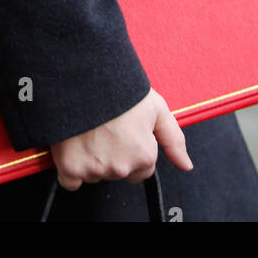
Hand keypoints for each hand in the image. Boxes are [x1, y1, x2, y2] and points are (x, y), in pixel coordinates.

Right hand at [50, 87, 191, 191]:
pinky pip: (71, 181)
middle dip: (114, 156)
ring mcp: (95, 169)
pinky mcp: (70, 167)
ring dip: (92, 160)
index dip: (134, 150)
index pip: (142, 169)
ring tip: (90, 130)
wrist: (84, 76)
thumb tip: (186, 165)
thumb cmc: (120, 87)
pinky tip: (74, 145)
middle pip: (118, 173)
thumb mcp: (155, 107)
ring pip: (95, 175)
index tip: (124, 132)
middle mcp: (121, 167)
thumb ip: (173, 139)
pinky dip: (71, 167)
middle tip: (106, 128)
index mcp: (144, 155)